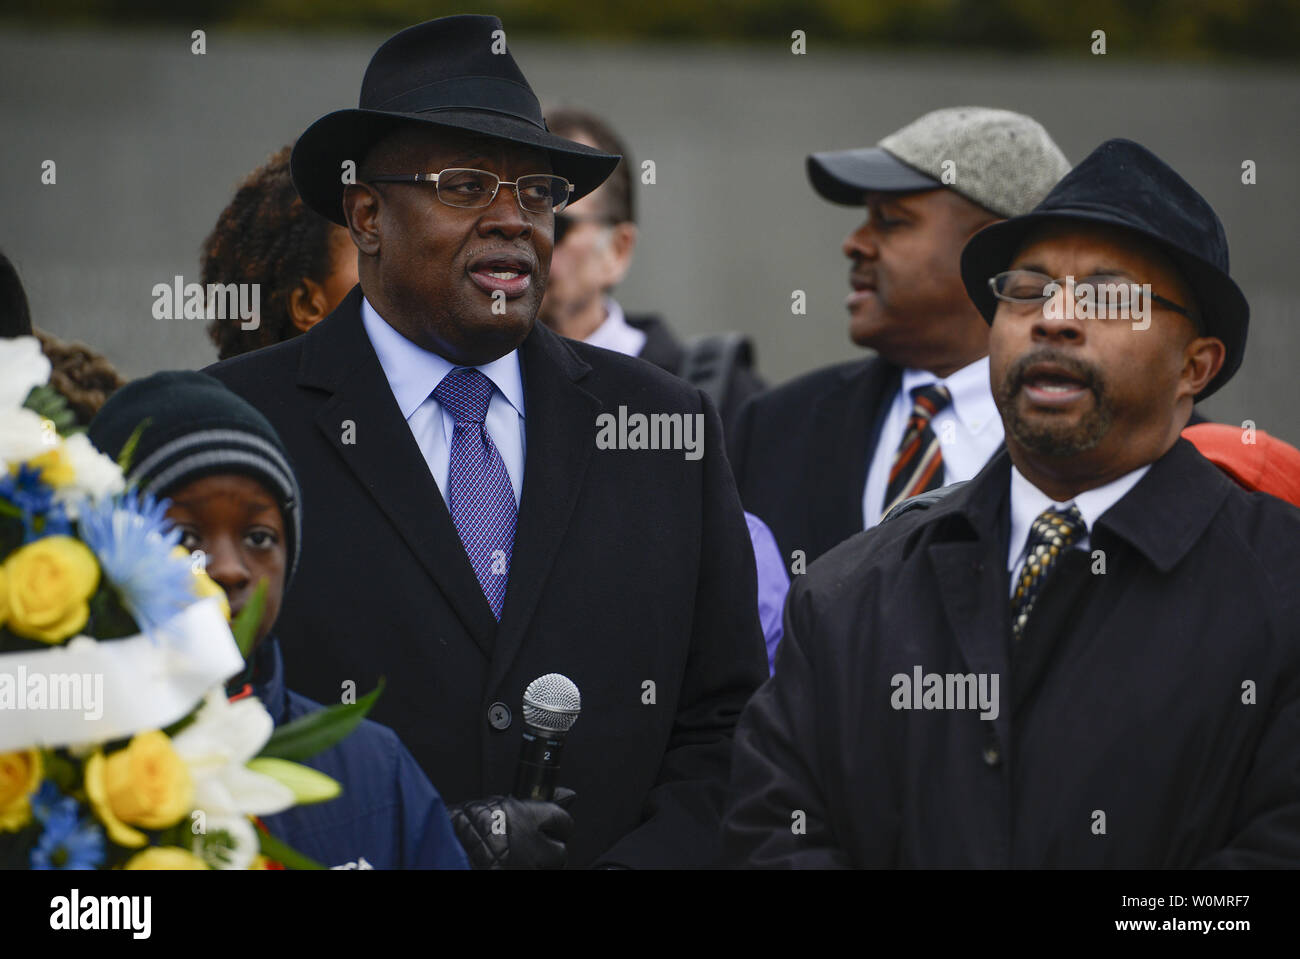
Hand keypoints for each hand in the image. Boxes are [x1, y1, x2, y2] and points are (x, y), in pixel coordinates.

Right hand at [449, 788, 574, 868]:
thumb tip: (570, 795)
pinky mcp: (519, 876)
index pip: (563, 820)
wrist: (445, 849)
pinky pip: (532, 873)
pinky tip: (513, 865)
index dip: (558, 823)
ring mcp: (526, 867)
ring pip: (547, 868)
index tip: (553, 825)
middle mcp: (532, 845)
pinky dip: (526, 869)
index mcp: (527, 817)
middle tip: (535, 845)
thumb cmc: (465, 825)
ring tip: (520, 857)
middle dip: (550, 849)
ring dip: (539, 863)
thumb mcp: (500, 803)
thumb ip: (534, 803)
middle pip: (560, 850)